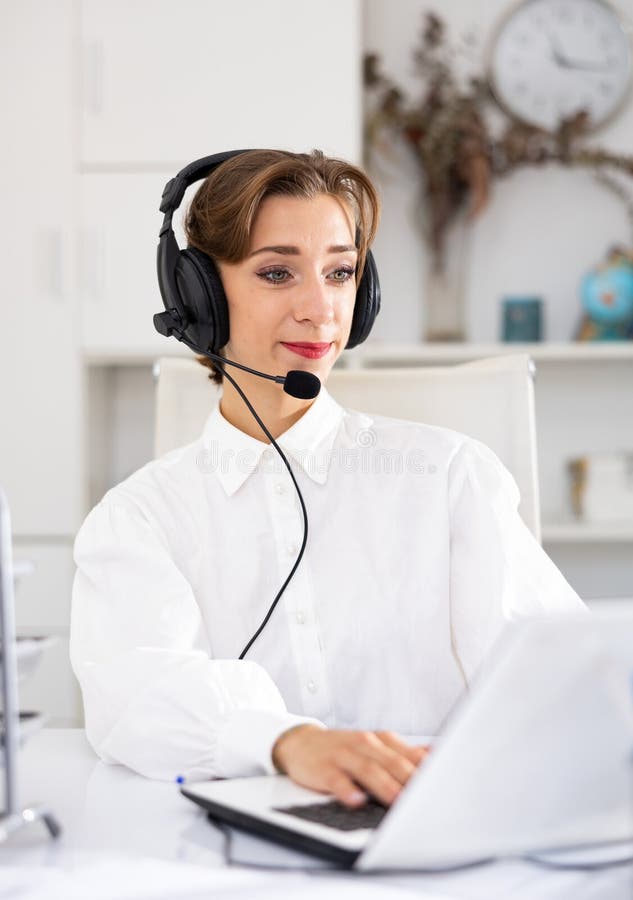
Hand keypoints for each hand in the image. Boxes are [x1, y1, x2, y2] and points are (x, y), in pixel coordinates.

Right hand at [272, 725, 429, 806]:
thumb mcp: (376, 747)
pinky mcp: (324, 768)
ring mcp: (344, 755)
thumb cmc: (345, 749)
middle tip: (426, 798)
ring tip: (398, 801)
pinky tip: (356, 800)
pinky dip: (347, 790)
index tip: (442, 786)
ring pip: (368, 769)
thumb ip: (406, 754)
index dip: (426, 771)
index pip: (408, 755)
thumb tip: (437, 757)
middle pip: (392, 762)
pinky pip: (336, 779)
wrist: (301, 741)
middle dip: (410, 780)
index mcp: (381, 740)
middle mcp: (365, 744)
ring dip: (385, 786)